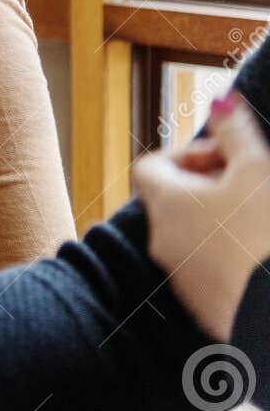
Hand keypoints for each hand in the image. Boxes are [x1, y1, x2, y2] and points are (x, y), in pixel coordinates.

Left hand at [134, 92, 269, 341]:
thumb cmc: (266, 236)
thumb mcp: (257, 170)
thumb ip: (234, 131)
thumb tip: (220, 101)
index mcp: (165, 205)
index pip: (152, 165)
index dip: (189, 153)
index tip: (228, 157)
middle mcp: (163, 242)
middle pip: (175, 200)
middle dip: (215, 186)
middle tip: (254, 185)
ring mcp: (183, 279)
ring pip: (195, 235)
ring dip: (225, 221)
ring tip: (264, 219)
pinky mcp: (209, 309)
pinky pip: (213, 270)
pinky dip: (234, 255)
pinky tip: (264, 255)